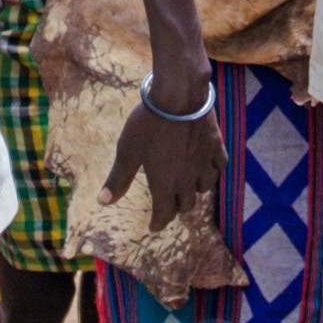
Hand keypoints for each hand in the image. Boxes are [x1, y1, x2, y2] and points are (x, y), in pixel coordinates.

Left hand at [102, 55, 225, 224]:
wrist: (178, 97)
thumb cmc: (148, 125)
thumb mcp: (127, 152)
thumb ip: (118, 179)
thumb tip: (103, 202)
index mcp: (164, 184)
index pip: (164, 213)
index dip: (158, 222)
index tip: (153, 226)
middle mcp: (187, 178)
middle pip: (187, 204)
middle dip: (177, 208)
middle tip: (169, 205)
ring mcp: (204, 162)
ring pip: (205, 187)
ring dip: (196, 190)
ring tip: (189, 187)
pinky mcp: (216, 145)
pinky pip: (219, 165)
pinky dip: (213, 170)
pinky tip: (208, 166)